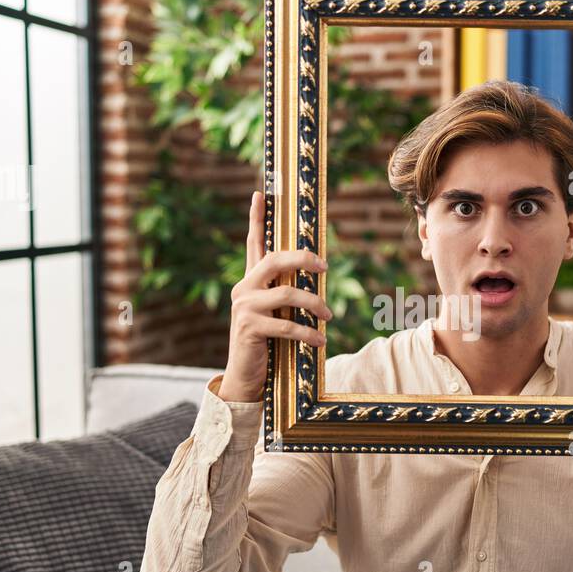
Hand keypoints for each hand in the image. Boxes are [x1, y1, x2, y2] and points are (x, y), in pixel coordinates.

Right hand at [218, 190, 332, 401]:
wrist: (245, 378)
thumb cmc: (267, 344)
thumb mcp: (277, 314)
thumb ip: (288, 294)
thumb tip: (318, 276)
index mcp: (251, 281)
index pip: (253, 243)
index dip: (257, 218)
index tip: (260, 193)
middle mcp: (243, 288)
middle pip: (275, 260)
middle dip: (303, 259)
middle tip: (326, 267)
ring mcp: (244, 307)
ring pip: (286, 294)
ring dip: (314, 304)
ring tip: (329, 315)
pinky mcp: (249, 328)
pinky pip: (285, 324)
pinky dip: (307, 332)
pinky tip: (320, 341)